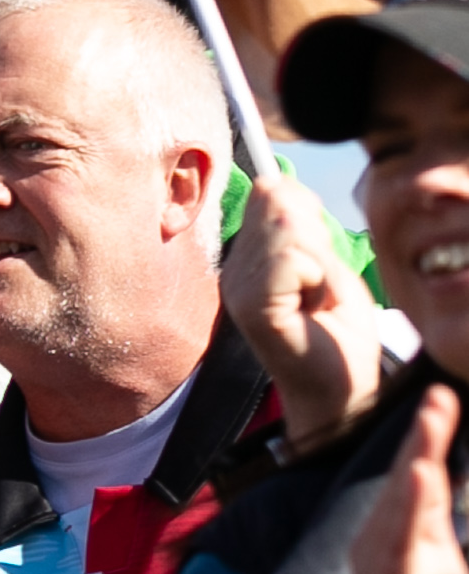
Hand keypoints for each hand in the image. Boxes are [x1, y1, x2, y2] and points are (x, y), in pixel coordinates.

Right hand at [230, 171, 386, 454]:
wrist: (340, 392)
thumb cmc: (339, 334)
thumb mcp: (328, 266)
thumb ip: (301, 227)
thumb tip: (272, 181)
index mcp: (247, 259)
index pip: (271, 194)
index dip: (308, 215)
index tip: (317, 262)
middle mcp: (233, 270)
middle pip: (277, 205)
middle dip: (315, 239)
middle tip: (320, 286)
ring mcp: (237, 287)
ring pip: (286, 230)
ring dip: (319, 262)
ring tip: (316, 298)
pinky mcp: (251, 306)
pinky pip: (292, 261)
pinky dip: (317, 279)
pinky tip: (312, 307)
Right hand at [351, 381, 468, 573]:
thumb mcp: (447, 564)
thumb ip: (443, 524)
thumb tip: (450, 479)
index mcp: (399, 532)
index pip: (416, 476)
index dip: (429, 437)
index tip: (444, 396)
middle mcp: (382, 544)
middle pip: (405, 485)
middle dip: (422, 442)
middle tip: (438, 400)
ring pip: (398, 518)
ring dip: (412, 479)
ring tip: (427, 445)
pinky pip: (397, 566)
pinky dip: (404, 536)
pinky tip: (415, 515)